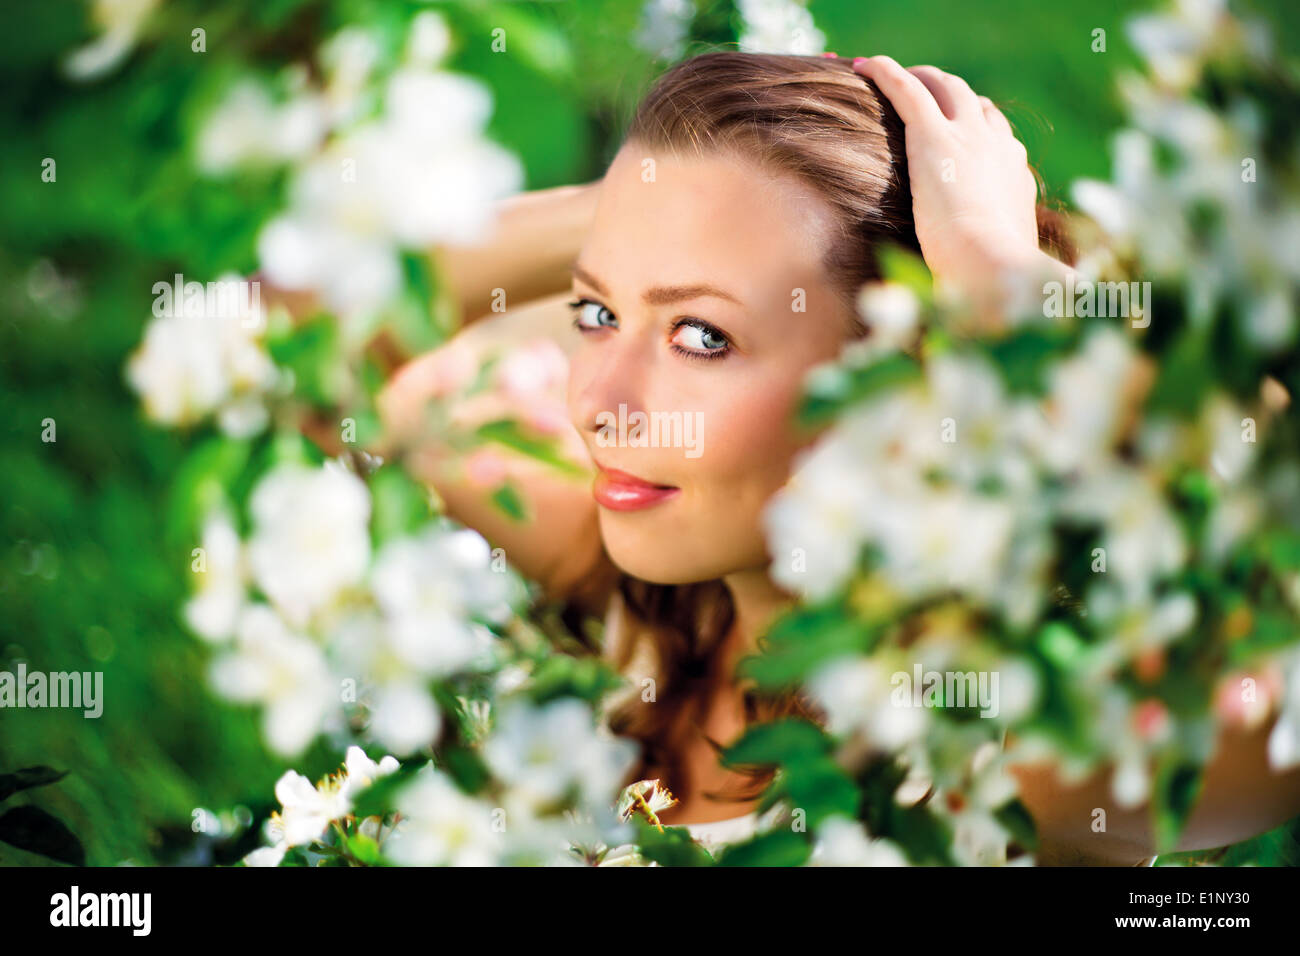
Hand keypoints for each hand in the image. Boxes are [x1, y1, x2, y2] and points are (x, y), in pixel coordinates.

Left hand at [850, 55, 1052, 299]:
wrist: (992, 267)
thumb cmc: (993, 285)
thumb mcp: (996, 272)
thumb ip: (983, 269)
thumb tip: (965, 304)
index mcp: (1015, 176)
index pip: (999, 138)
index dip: (978, 129)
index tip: (962, 132)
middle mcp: (997, 147)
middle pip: (975, 102)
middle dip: (950, 92)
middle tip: (924, 91)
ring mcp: (968, 136)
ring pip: (944, 86)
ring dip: (920, 77)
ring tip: (892, 76)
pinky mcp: (933, 136)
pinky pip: (907, 88)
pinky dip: (886, 73)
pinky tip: (864, 66)